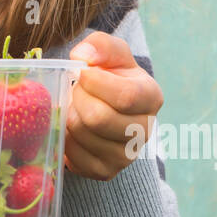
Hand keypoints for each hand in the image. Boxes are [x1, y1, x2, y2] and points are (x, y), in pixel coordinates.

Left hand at [63, 31, 162, 180]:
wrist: (104, 106)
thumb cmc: (108, 76)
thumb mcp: (109, 53)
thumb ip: (100, 45)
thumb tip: (83, 56)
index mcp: (151, 98)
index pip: (124, 96)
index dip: (94, 82)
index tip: (82, 73)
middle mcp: (145, 130)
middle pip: (99, 118)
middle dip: (78, 98)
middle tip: (76, 91)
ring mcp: (127, 156)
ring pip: (84, 135)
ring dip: (69, 116)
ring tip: (76, 107)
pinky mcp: (105, 172)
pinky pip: (74, 157)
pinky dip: (66, 138)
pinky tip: (73, 126)